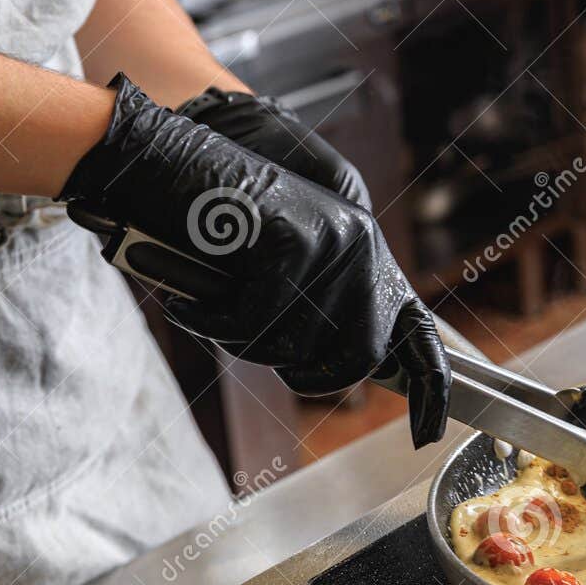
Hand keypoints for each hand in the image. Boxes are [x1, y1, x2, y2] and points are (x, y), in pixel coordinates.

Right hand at [60, 75, 448, 446]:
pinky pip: (256, 323)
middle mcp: (360, 244)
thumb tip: (337, 361)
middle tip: (247, 332)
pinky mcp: (291, 240)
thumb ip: (314, 305)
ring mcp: (331, 241)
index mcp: (362, 250)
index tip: (428, 432)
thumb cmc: (202, 215)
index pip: (417, 331)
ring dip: (240, 337)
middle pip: (356, 358)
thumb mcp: (271, 265)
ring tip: (212, 295)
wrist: (156, 152)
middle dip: (300, 369)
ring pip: (296, 347)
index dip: (429, 386)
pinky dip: (213, 318)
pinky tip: (194, 288)